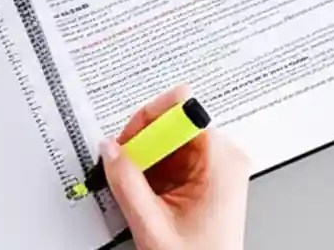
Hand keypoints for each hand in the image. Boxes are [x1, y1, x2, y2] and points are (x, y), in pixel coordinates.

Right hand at [101, 85, 250, 249]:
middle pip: (172, 125)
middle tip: (123, 167)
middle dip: (142, 145)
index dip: (148, 120)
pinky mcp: (207, 177)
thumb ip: (127, 182)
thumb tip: (109, 149)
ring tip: (138, 189)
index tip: (128, 141)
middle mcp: (224, 158)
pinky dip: (153, 171)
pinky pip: (172, 158)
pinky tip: (148, 193)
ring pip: (168, 142)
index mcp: (222, 161)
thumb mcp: (152, 224)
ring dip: (145, 160)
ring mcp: (216, 167)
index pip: (182, 109)